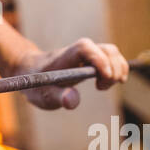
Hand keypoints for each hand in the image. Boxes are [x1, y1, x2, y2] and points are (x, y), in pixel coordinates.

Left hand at [11, 38, 128, 110]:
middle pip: (106, 50)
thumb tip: (72, 101)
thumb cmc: (37, 84)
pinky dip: (118, 69)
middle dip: (113, 69)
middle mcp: (80, 52)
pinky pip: (112, 58)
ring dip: (118, 69)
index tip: (104, 77)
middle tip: (101, 88)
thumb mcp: (44, 95)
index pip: (85, 48)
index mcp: (66, 56)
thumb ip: (58, 97)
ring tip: (104, 86)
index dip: (99, 59)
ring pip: (112, 52)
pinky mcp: (93, 60)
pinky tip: (110, 82)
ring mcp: (88, 54)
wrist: (31, 72)